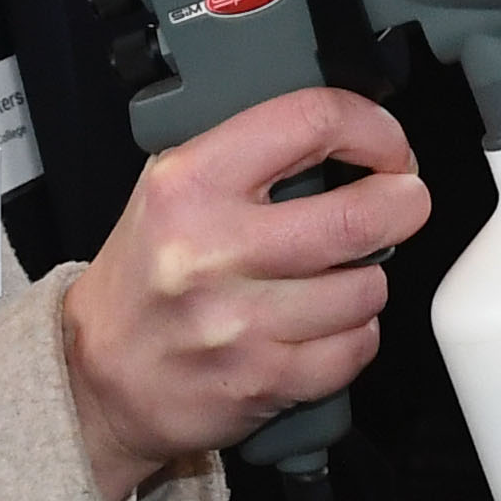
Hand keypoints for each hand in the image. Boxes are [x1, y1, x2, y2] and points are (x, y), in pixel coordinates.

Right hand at [59, 88, 428, 500]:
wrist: (96, 376)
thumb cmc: (145, 276)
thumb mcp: (171, 187)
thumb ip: (250, 154)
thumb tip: (348, 133)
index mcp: (191, 183)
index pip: (310, 121)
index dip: (373, 129)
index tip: (387, 147)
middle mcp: (214, 249)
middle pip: (360, 215)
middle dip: (404, 203)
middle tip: (401, 201)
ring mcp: (240, 322)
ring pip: (367, 287)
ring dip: (368, 279)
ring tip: (336, 276)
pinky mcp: (263, 379)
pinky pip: (357, 347)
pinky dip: (354, 335)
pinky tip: (322, 325)